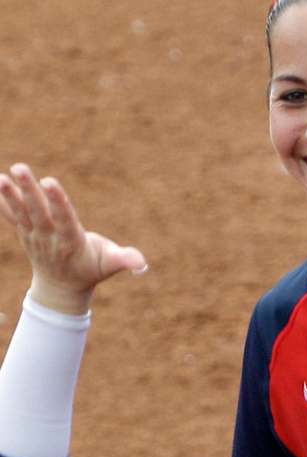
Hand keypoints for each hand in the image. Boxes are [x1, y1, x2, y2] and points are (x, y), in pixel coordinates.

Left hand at [0, 165, 146, 314]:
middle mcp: (48, 238)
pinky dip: (3, 201)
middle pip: (38, 212)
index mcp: (71, 242)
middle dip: (29, 191)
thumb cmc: (91, 270)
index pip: (63, 219)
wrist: (60, 288)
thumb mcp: (110, 265)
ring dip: (11, 194)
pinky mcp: (26, 232)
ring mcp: (34, 235)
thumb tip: (142, 265)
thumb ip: (125, 260)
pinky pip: (12, 215)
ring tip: (2, 176)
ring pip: (21, 212)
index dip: (57, 201)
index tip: (50, 182)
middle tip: (21, 169)